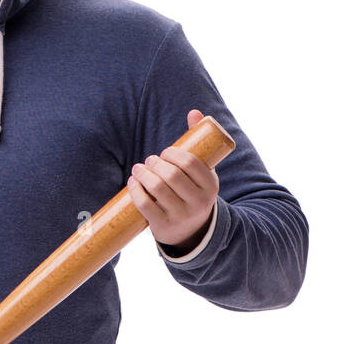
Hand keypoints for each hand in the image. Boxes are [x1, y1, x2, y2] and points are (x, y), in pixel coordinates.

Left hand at [127, 109, 219, 253]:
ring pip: (157, 189)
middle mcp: (199, 202)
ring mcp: (181, 215)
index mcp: (211, 185)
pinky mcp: (164, 226)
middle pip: (171, 175)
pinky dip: (135, 190)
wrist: (193, 231)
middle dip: (155, 163)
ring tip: (138, 168)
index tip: (165, 153)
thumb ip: (199, 143)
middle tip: (149, 160)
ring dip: (143, 174)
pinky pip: (145, 205)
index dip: (173, 154)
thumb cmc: (194, 192)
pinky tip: (132, 182)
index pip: (190, 163)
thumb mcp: (203, 172)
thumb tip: (194, 112)